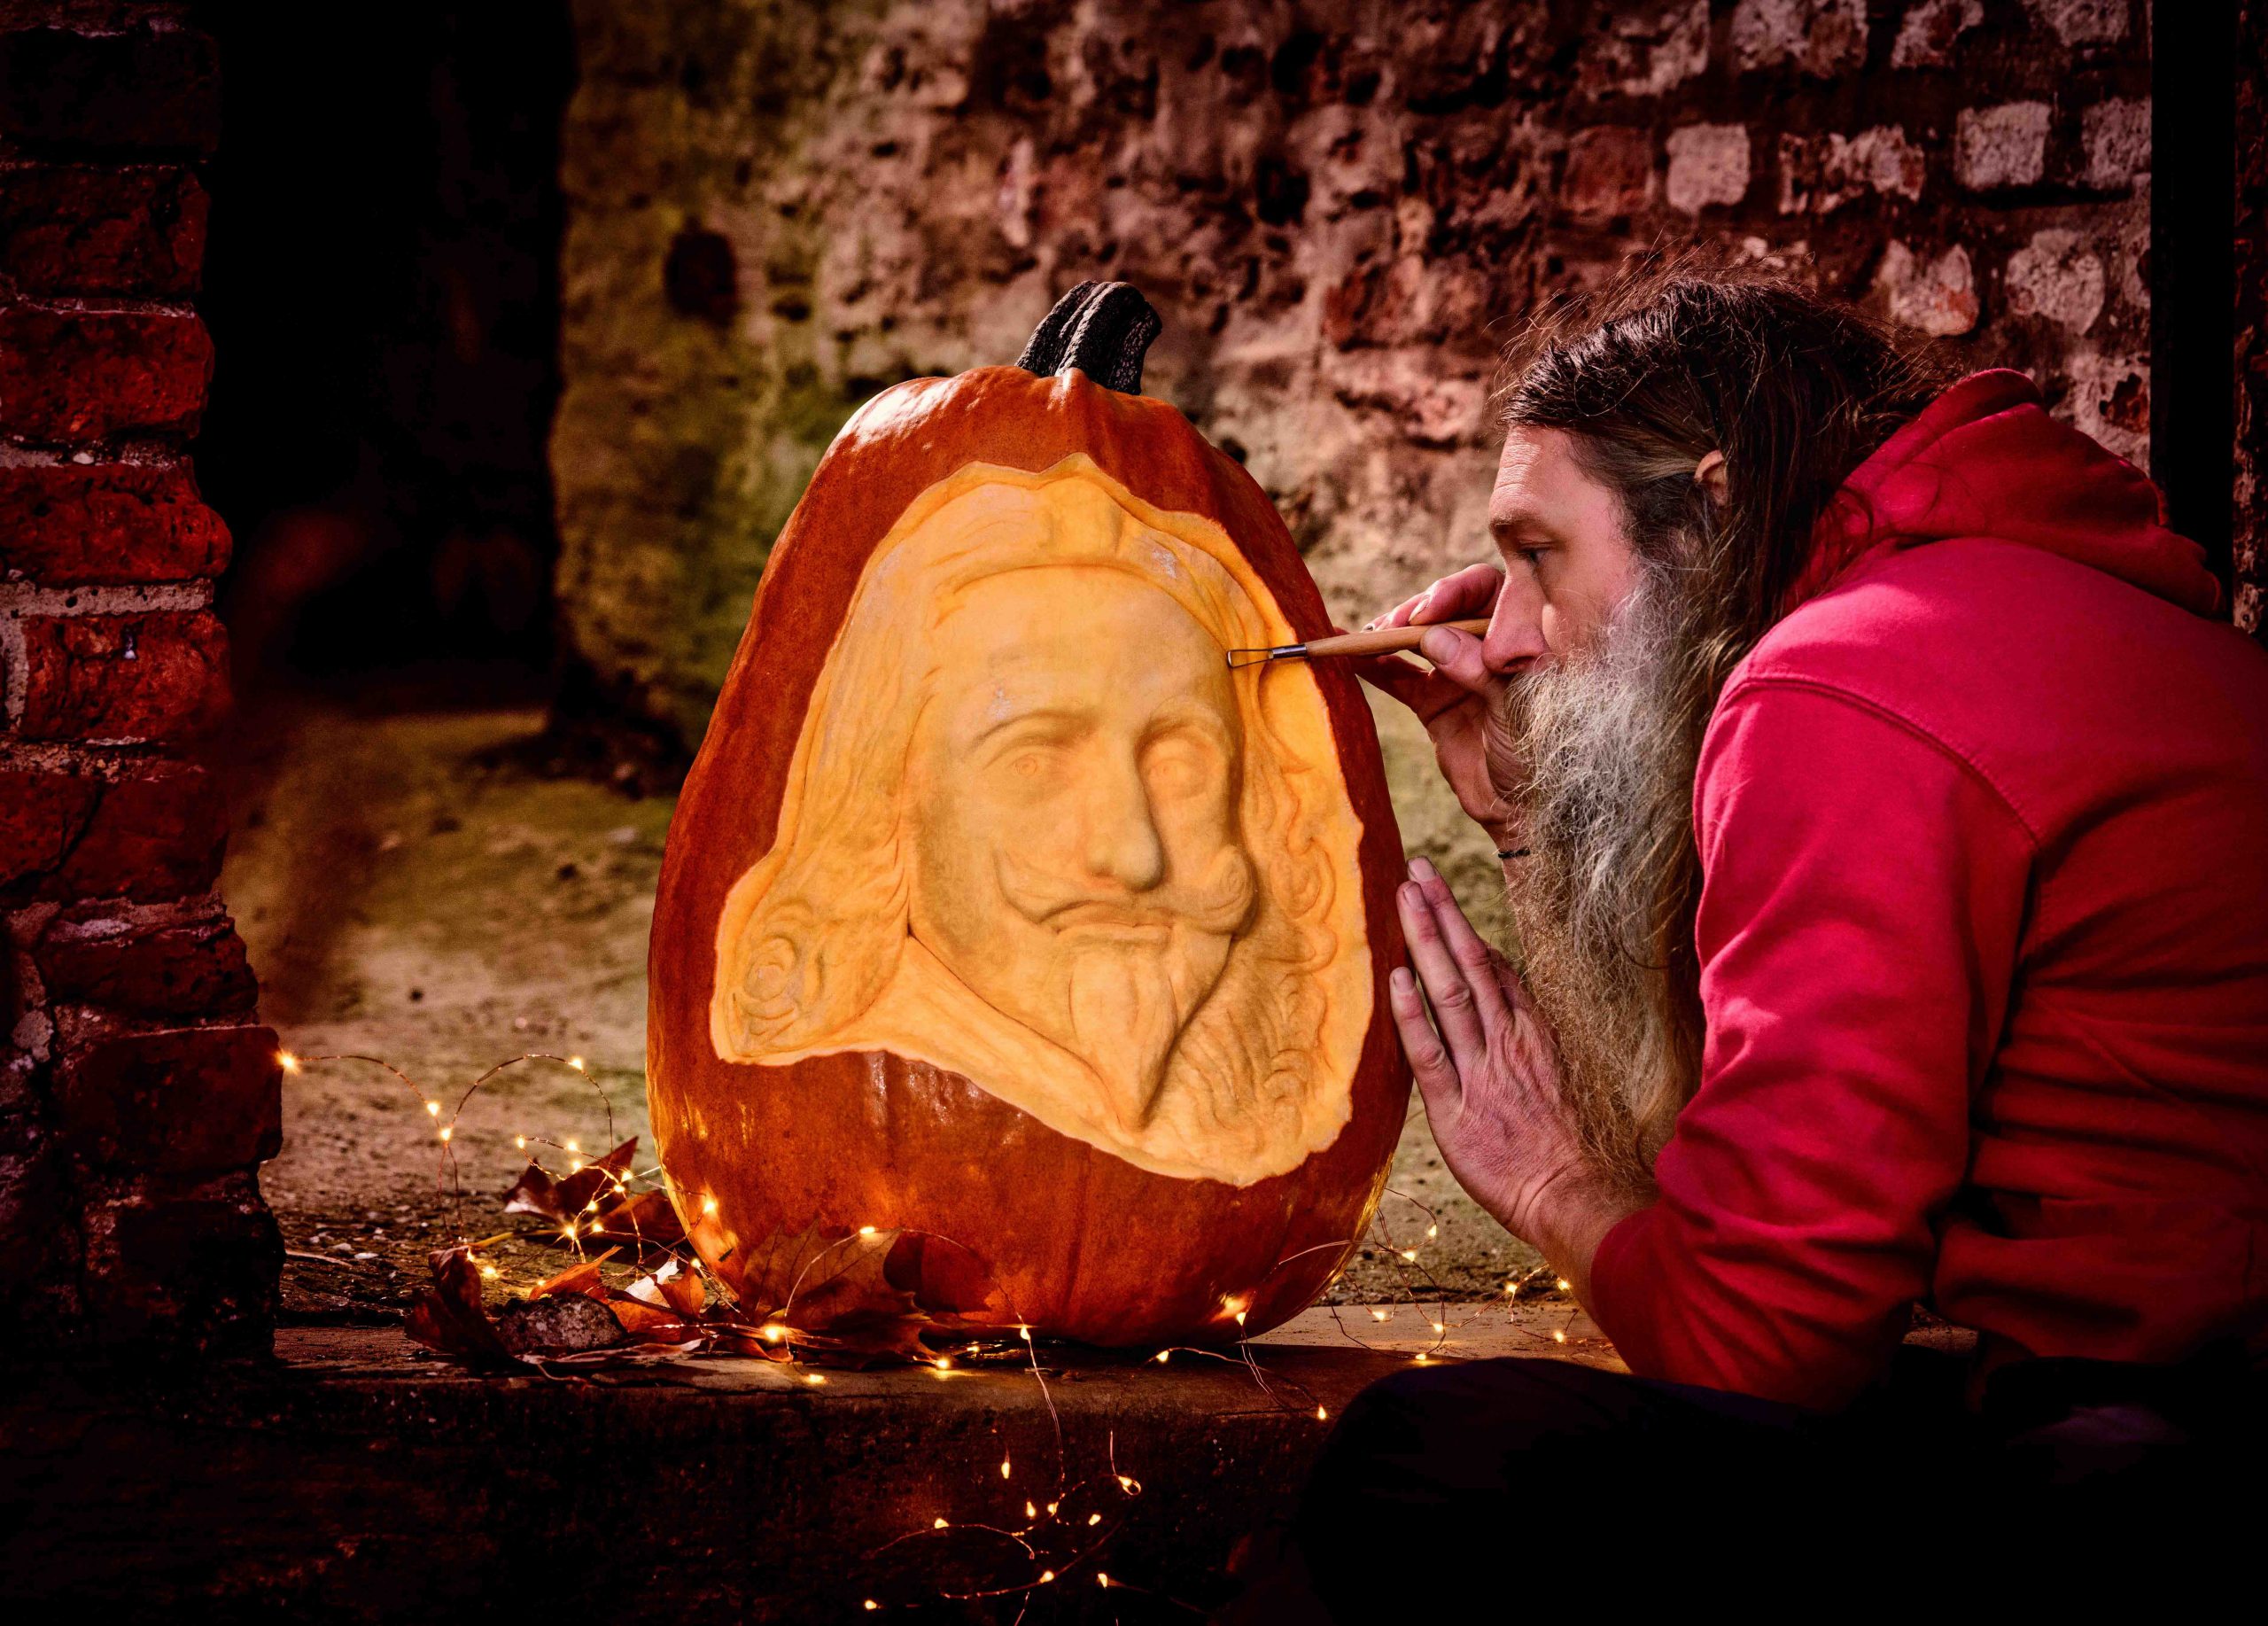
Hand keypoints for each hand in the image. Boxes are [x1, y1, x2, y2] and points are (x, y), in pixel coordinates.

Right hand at [1350, 564, 1524, 848]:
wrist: (1521, 810)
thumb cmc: (1538, 755)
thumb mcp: (1516, 707)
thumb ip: (1478, 670)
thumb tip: (1433, 637)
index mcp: (1521, 637)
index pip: (1489, 592)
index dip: (1456, 593)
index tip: (1428, 611)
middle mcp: (1488, 647)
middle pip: (1447, 611)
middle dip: (1417, 613)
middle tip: (1395, 626)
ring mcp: (1458, 673)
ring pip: (1420, 640)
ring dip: (1391, 636)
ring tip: (1366, 637)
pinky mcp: (1434, 703)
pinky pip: (1400, 677)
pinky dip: (1375, 667)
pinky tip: (1350, 657)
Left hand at [1389, 856, 1641, 1294]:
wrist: (1574, 1197)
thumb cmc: (1567, 1147)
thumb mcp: (1557, 1080)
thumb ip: (1529, 1040)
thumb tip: (1507, 1005)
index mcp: (1533, 1034)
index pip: (1494, 968)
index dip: (1463, 927)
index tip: (1438, 893)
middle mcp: (1507, 1042)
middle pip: (1471, 962)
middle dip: (1441, 913)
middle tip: (1415, 869)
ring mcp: (1482, 1071)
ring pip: (1450, 992)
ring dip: (1425, 940)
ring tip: (1403, 897)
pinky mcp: (1456, 1109)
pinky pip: (1430, 1052)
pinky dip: (1411, 1013)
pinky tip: (1395, 978)